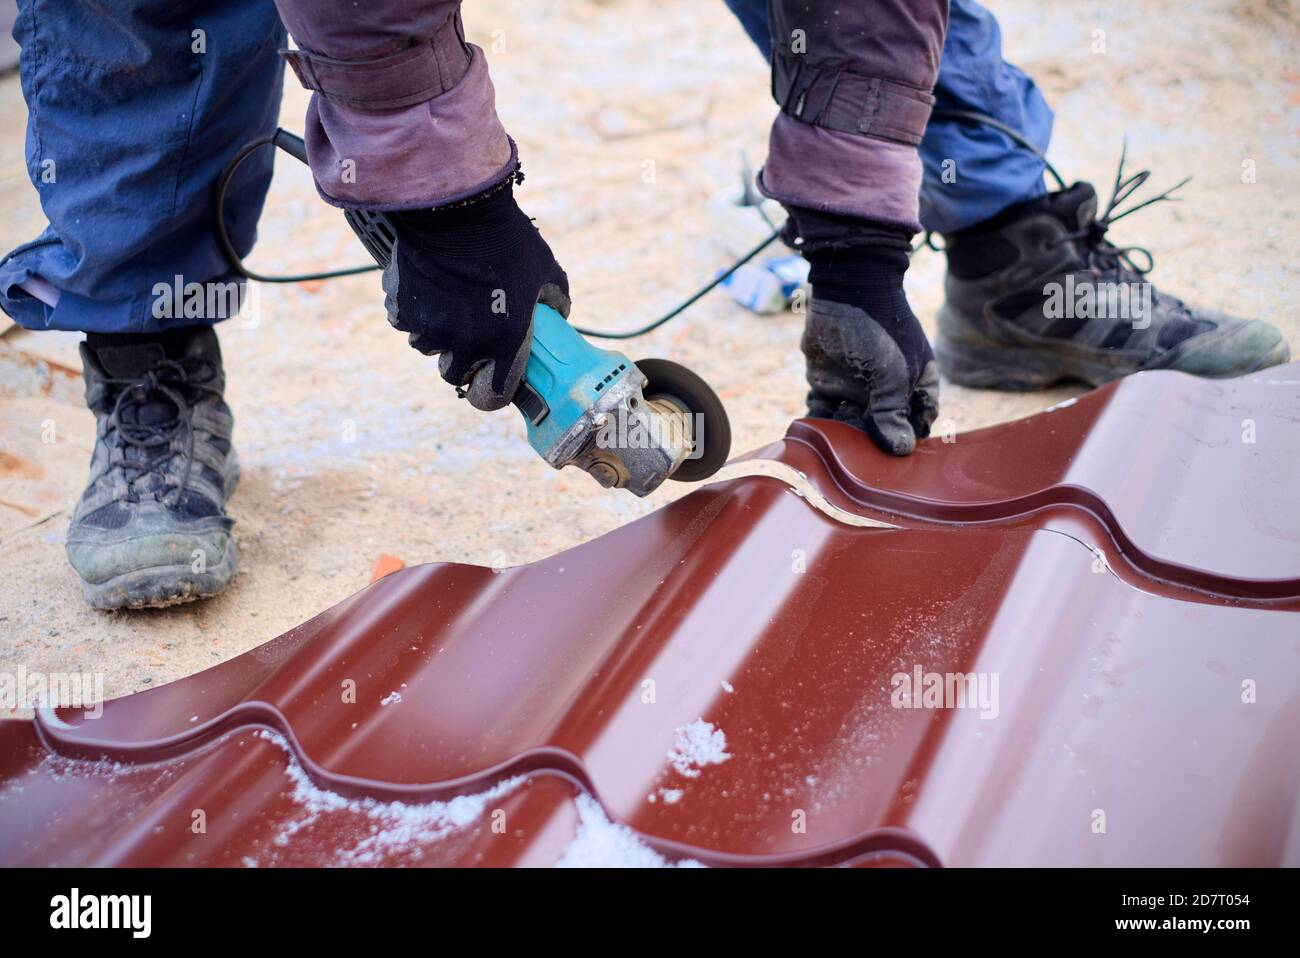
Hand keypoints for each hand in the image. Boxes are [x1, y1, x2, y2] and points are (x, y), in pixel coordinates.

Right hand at [382, 178, 568, 410]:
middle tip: (467, 332)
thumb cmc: (507, 238)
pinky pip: (405, 320)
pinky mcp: (402, 308)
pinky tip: (427, 284)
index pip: (491, 397)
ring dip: (435, 333)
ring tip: (447, 303)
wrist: (456, 205)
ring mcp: (429, 328)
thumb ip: (554, 299)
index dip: (490, 391)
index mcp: (503, 343)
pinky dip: (413, 308)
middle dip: (459, 359)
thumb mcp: (545, 270)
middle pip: (453, 374)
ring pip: (426, 346)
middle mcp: (464, 344)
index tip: (490, 378)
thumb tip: (558, 312)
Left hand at [802, 297, 939, 455]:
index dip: (908, 439)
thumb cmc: (881, 333)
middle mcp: (886, 392)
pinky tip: (816, 430)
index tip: (895, 453)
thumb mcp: (893, 376)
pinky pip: (823, 413)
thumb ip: (892, 414)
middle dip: (870, 443)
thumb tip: (900, 450)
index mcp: (914, 387)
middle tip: (860, 453)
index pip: (918, 423)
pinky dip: (819, 423)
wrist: (845, 294)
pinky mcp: (828, 385)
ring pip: (849, 426)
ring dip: (843, 435)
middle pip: (880, 431)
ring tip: (838, 437)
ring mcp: (856, 390)